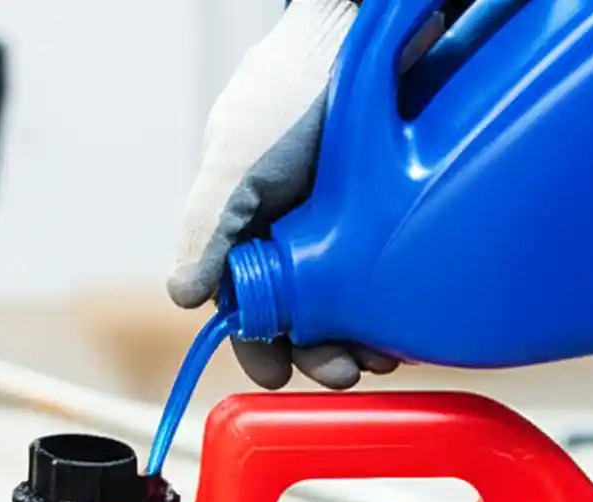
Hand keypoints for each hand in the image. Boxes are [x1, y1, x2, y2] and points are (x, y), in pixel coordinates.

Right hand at [168, 0, 401, 389]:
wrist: (363, 27)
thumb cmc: (292, 85)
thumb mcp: (237, 160)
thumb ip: (208, 227)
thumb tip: (183, 297)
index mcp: (250, 221)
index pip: (245, 300)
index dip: (258, 342)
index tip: (277, 376)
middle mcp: (298, 226)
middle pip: (302, 311)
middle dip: (318, 348)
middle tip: (345, 371)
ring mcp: (349, 220)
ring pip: (350, 298)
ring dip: (361, 334)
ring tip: (382, 352)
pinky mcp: (394, 209)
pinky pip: (393, 271)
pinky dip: (397, 301)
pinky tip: (409, 319)